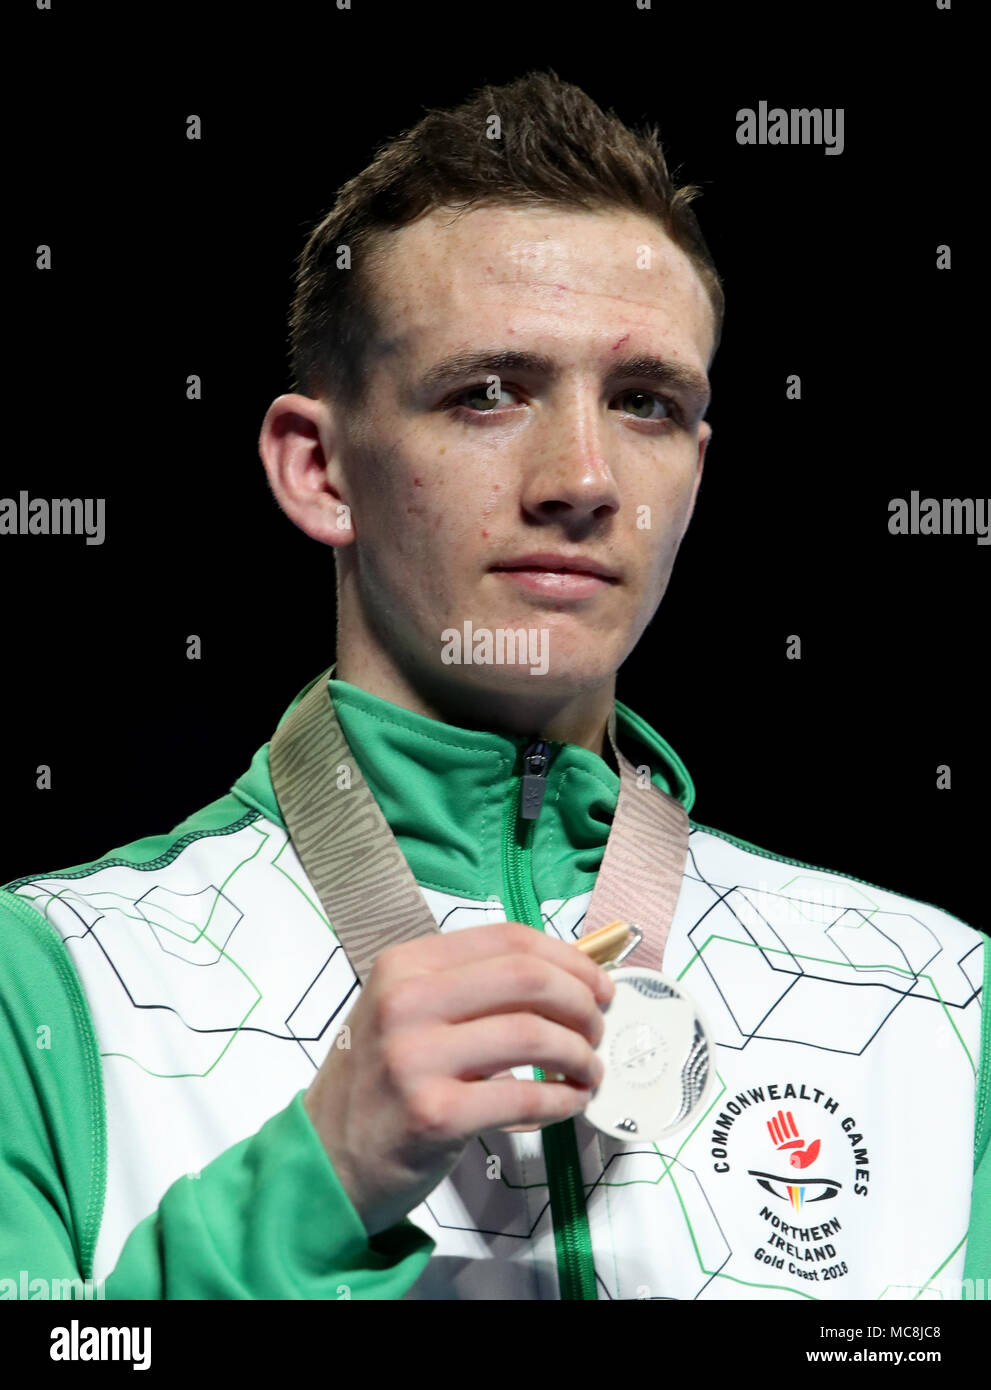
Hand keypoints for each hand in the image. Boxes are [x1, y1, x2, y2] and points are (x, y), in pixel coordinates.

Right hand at [303, 921, 614, 1236]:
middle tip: (598, 1028)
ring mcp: (417, 1058)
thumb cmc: (380, 1082)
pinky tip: (570, 1102)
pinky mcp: (435, 1114)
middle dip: (582, 1002)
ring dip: (581, 1054)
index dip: (569, 959)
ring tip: (589, 1069)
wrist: (328, 1160)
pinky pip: (525, 1097)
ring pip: (534, 1035)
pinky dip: (563, 1099)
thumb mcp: (408, 1013)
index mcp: (405, 965)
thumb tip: (569, 976)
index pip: (508, 940)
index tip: (598, 983)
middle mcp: (406, 1002)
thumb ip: (471, 989)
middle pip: (528, 979)